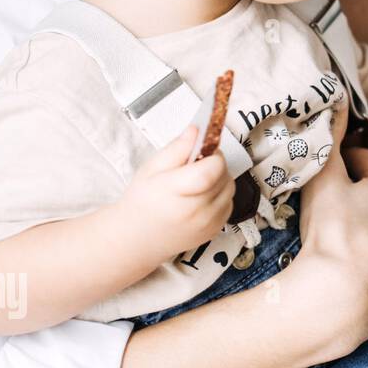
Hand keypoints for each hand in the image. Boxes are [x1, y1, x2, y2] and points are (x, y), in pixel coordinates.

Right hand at [120, 124, 232, 256]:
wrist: (137, 238)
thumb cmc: (142, 201)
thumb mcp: (152, 168)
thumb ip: (177, 148)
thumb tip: (197, 130)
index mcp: (176, 192)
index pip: (211, 170)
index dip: (212, 155)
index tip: (202, 151)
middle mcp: (195, 211)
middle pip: (224, 176)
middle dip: (214, 164)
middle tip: (196, 166)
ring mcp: (208, 223)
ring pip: (230, 188)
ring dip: (219, 179)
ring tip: (196, 183)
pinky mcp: (215, 230)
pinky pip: (229, 203)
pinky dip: (219, 195)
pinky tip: (200, 197)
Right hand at [293, 146, 367, 360]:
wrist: (339, 299)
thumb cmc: (330, 235)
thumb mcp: (324, 181)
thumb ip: (332, 141)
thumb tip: (338, 107)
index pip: (366, 163)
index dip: (344, 165)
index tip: (329, 174)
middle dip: (362, 202)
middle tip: (333, 217)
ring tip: (348, 248)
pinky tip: (363, 272)